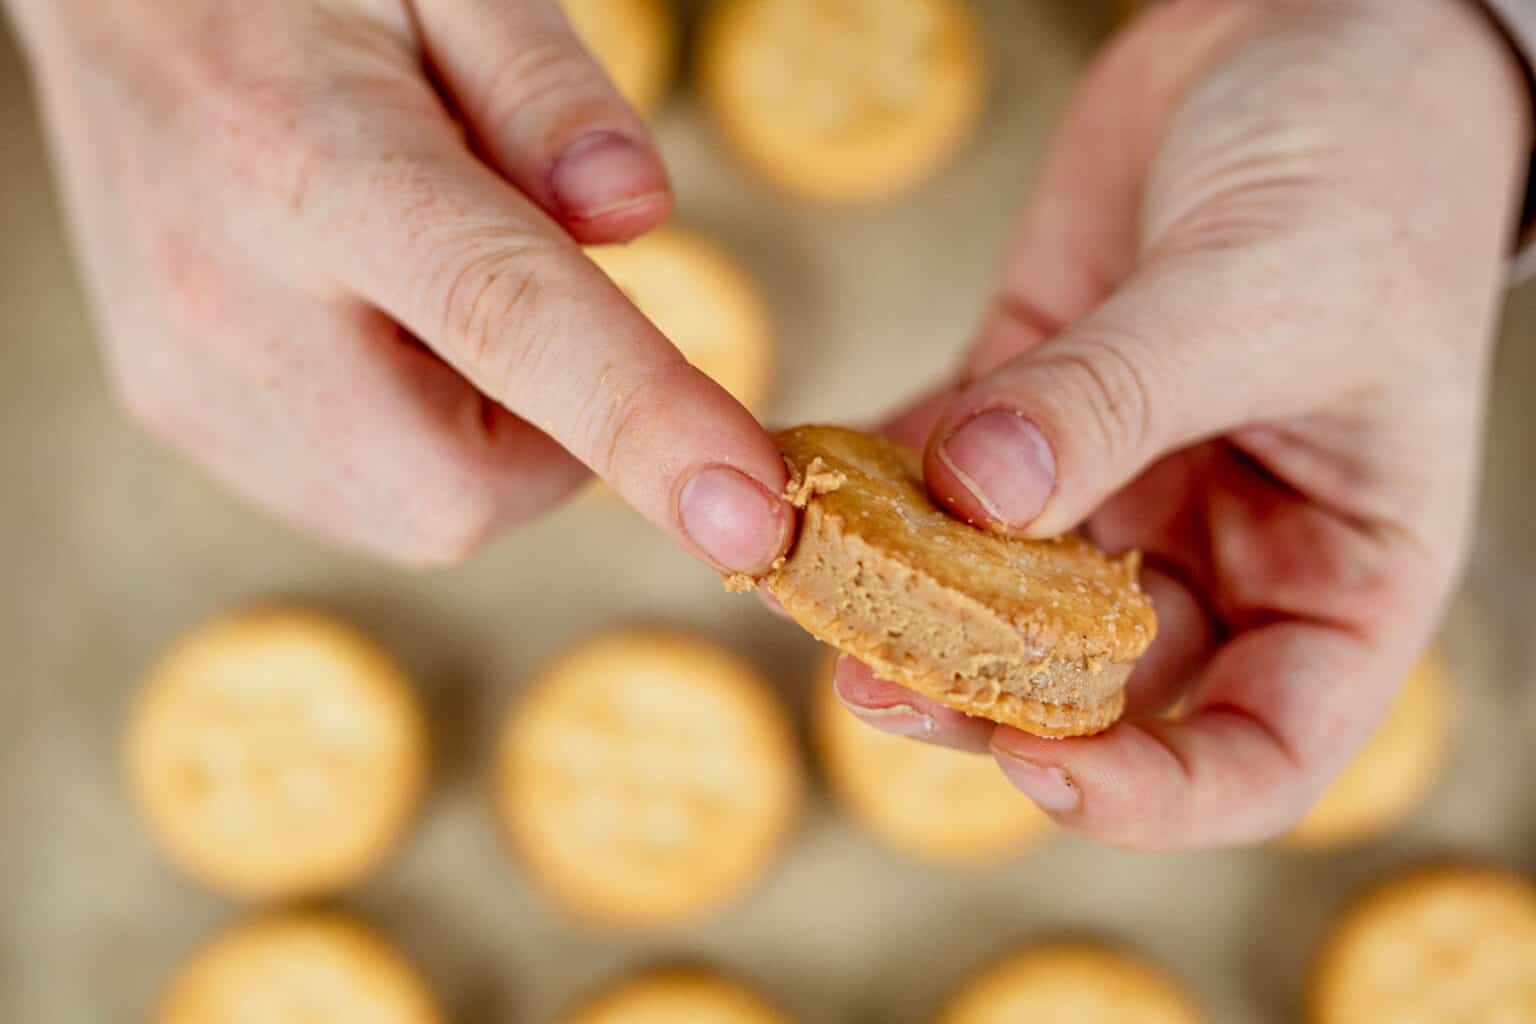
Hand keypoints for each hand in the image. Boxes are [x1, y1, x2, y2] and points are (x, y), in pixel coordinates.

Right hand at [7, 0, 791, 569]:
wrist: (114, 8)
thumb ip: (549, 92)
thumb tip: (634, 214)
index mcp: (317, 166)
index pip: (507, 317)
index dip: (645, 424)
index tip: (755, 509)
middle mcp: (231, 303)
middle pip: (461, 486)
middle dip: (556, 430)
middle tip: (530, 291)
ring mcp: (192, 380)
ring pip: (416, 511)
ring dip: (485, 431)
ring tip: (432, 286)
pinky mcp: (182, 414)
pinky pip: (356, 495)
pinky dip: (418, 439)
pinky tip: (379, 324)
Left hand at [834, 0, 1529, 848]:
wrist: (1313, 32)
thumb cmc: (1368, 167)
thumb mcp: (1266, 292)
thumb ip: (1119, 400)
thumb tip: (974, 499)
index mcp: (1339, 573)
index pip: (1260, 752)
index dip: (1156, 795)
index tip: (1044, 769)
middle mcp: (1223, 547)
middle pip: (1098, 684)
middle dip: (986, 695)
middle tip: (878, 678)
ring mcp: (1118, 480)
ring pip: (1000, 586)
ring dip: (904, 594)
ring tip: (815, 581)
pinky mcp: (1027, 404)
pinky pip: (937, 468)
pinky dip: (870, 481)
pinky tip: (804, 480)